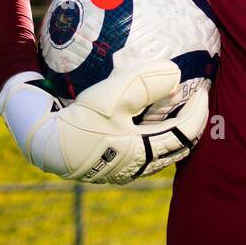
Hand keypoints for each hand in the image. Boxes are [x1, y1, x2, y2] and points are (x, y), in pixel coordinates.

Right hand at [0, 60, 209, 183]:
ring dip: (169, 128)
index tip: (203, 90)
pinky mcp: (107, 163)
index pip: (186, 133)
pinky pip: (140, 148)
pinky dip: (149, 131)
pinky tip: (141, 114)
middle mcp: (137, 166)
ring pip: (158, 150)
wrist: (42, 140)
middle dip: (189, 124)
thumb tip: (175, 76)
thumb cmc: (80, 119)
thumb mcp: (115, 95)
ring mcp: (122, 168)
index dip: (199, 111)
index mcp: (144, 153)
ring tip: (168, 106)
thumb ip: (147, 82)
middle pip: (176, 148)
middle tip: (192, 101)